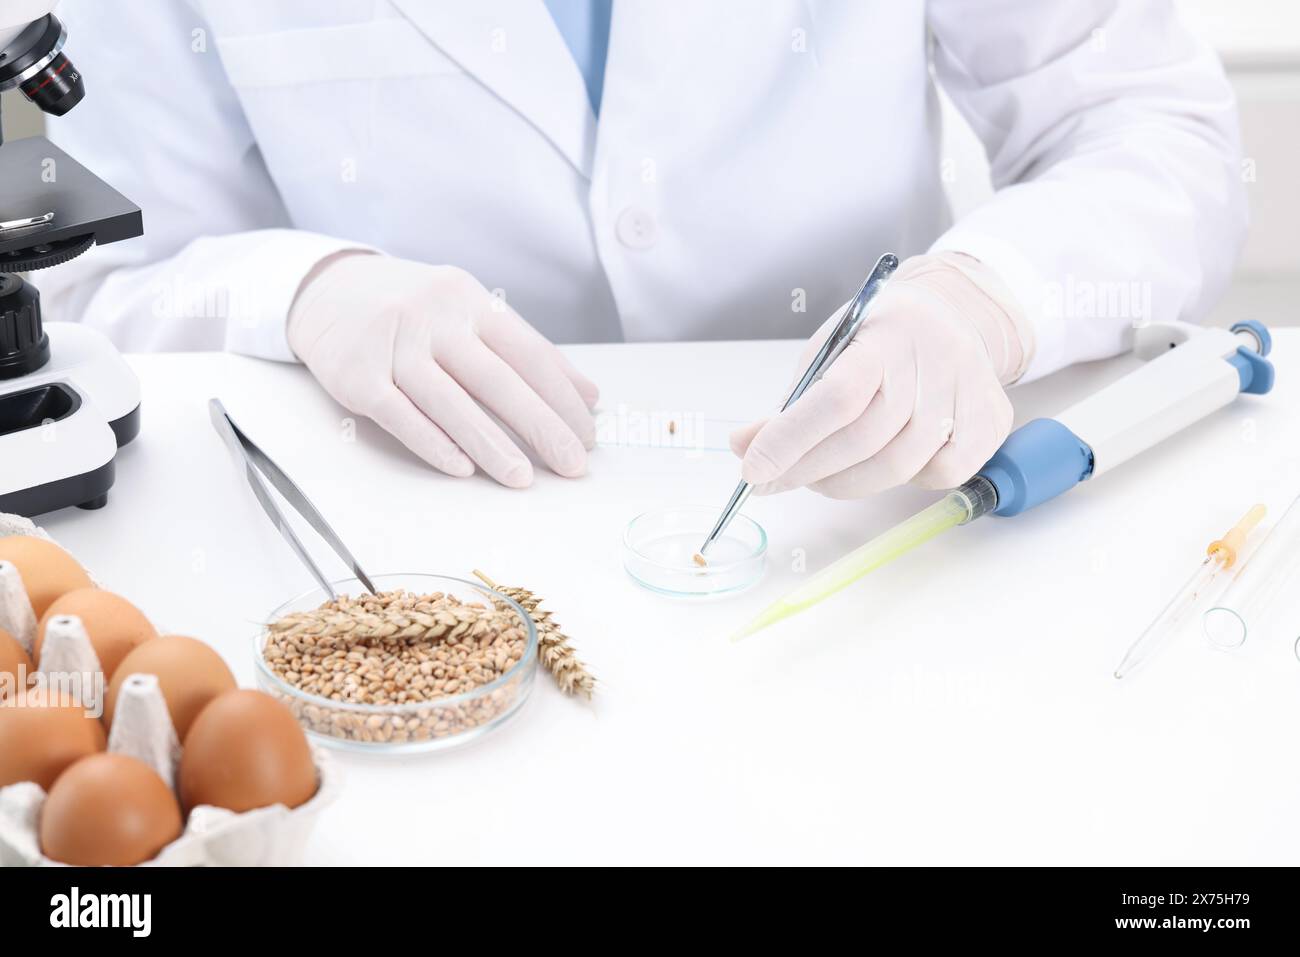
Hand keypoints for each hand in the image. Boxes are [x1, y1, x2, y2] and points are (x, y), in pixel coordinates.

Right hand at [288, 254, 598, 487]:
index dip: (562, 398)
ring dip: (490, 444)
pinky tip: (461, 468)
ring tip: (522, 478)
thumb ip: (526, 351)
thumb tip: (587, 396)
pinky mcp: (357, 375)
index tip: (586, 436)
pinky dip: (433, 443)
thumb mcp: (470, 313)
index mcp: (471, 301)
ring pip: (450, 402)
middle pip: (496, 379)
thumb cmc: (412, 310)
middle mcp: (435, 318)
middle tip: (571, 464)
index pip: (529, 353)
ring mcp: (393, 345)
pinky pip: (400, 415)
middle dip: (540, 426)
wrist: (326, 290)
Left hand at [730, 252, 1028, 497]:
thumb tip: (743, 448)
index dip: (791, 439)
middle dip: (808, 470)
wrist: (952, 314)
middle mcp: (934, 358)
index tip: (753, 469)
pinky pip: (941, 475)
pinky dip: (904, 481)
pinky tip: (884, 463)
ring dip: (847, 483)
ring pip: (900, 466)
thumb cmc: (877, 339)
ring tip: (821, 477)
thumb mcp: (826, 353)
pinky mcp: (993, 421)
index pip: (836, 397)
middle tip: (775, 480)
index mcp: (884, 334)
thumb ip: (790, 404)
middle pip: (865, 440)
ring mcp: (969, 390)